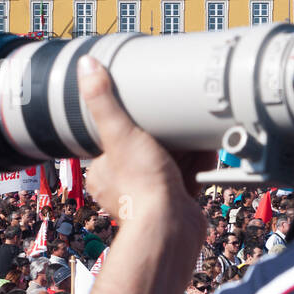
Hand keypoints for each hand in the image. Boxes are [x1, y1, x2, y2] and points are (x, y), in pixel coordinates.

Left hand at [77, 57, 211, 232]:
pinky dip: (199, 164)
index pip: (115, 138)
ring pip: (168, 162)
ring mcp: (150, 194)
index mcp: (104, 170)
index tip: (143, 109)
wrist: (171, 227)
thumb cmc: (140, 185)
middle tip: (174, 118)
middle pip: (145, 148)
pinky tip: (207, 149)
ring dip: (183, 148)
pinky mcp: (176, 202)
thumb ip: (103, 100)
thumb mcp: (120, 132)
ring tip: (193, 129)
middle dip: (163, 135)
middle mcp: (124, 185)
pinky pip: (188, 176)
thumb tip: (86, 67)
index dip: (131, 123)